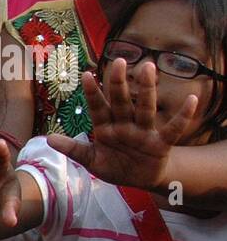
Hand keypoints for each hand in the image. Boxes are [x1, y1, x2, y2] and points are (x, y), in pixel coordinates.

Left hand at [47, 60, 195, 190]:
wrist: (139, 179)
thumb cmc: (114, 165)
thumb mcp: (91, 160)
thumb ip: (73, 149)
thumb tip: (48, 138)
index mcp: (106, 127)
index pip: (97, 107)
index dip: (92, 92)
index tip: (86, 74)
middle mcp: (124, 125)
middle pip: (121, 101)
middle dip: (118, 83)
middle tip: (118, 61)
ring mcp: (143, 132)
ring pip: (144, 108)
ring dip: (147, 89)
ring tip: (148, 68)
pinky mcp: (160, 143)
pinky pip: (173, 129)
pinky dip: (183, 116)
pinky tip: (192, 100)